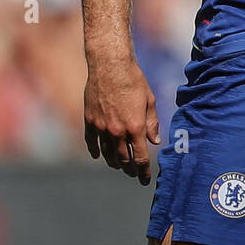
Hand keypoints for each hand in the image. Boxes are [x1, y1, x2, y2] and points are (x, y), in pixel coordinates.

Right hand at [83, 56, 160, 183]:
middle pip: (123, 159)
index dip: (143, 172)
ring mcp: (101, 127)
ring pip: (107, 153)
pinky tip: (98, 156)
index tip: (145, 179)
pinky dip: (95, 151)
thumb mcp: (149, 101)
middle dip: (129, 169)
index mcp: (135, 127)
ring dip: (114, 163)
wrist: (110, 66)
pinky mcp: (89, 120)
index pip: (140, 158)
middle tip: (133, 174)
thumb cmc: (133, 81)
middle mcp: (117, 131)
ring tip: (119, 166)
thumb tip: (154, 141)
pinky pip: (91, 142)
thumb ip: (152, 124)